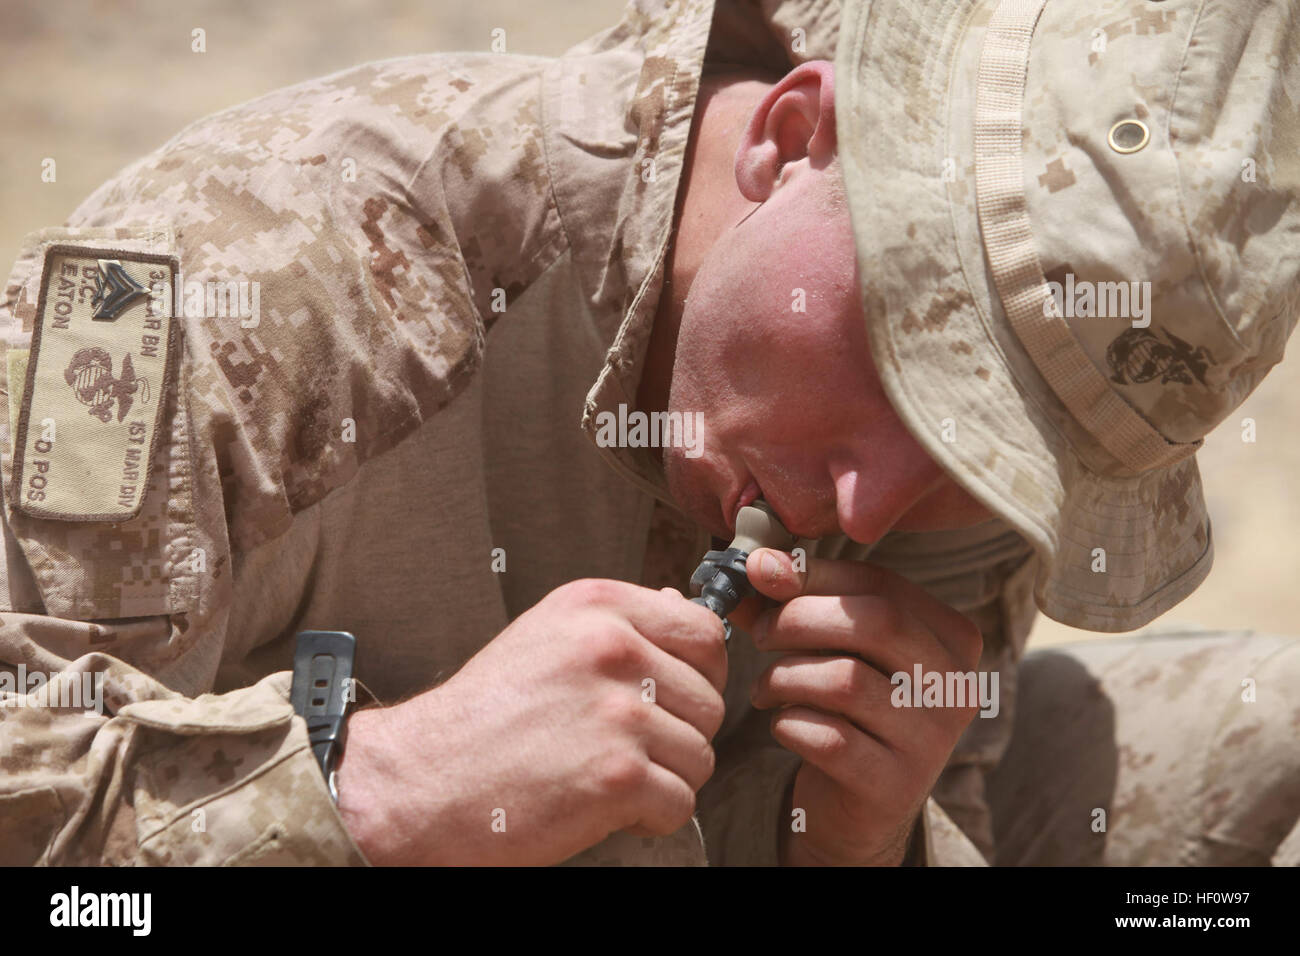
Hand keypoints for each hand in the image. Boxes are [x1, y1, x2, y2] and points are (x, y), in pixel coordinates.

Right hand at [334, 578, 726, 864]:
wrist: (420, 781)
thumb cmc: (481, 717)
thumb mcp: (547, 636)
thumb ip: (619, 625)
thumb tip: (683, 611)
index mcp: (597, 607)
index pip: (704, 633)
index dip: (701, 675)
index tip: (674, 698)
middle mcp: (611, 649)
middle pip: (710, 701)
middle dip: (680, 735)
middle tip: (625, 748)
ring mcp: (617, 712)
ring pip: (700, 756)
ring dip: (663, 779)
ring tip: (605, 774)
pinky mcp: (616, 775)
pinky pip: (679, 804)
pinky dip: (650, 818)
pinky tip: (603, 805)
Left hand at [743, 549, 982, 865]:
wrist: (856, 808)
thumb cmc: (844, 710)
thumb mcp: (831, 648)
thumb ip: (795, 604)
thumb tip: (757, 564)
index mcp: (952, 638)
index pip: (883, 584)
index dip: (813, 573)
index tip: (759, 570)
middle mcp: (955, 686)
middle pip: (876, 622)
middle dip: (799, 618)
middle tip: (759, 633)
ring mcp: (932, 740)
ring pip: (846, 681)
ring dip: (784, 677)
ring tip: (764, 688)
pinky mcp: (895, 786)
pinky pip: (830, 739)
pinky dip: (791, 724)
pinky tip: (782, 725)